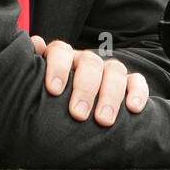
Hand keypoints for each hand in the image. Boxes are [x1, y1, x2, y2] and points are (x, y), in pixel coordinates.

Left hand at [30, 36, 148, 126]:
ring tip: (103, 121)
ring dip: (110, 95)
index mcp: (62, 59)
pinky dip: (137, 93)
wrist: (74, 118)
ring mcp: (107, 70)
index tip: (54, 90)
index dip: (57, 67)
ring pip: (115, 69)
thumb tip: (31, 49)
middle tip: (77, 114)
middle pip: (90, 62)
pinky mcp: (128, 84)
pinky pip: (137, 81)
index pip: (60, 51)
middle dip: (84, 88)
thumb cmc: (52, 105)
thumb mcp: (38, 92)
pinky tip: (133, 109)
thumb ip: (32, 75)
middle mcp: (85, 61)